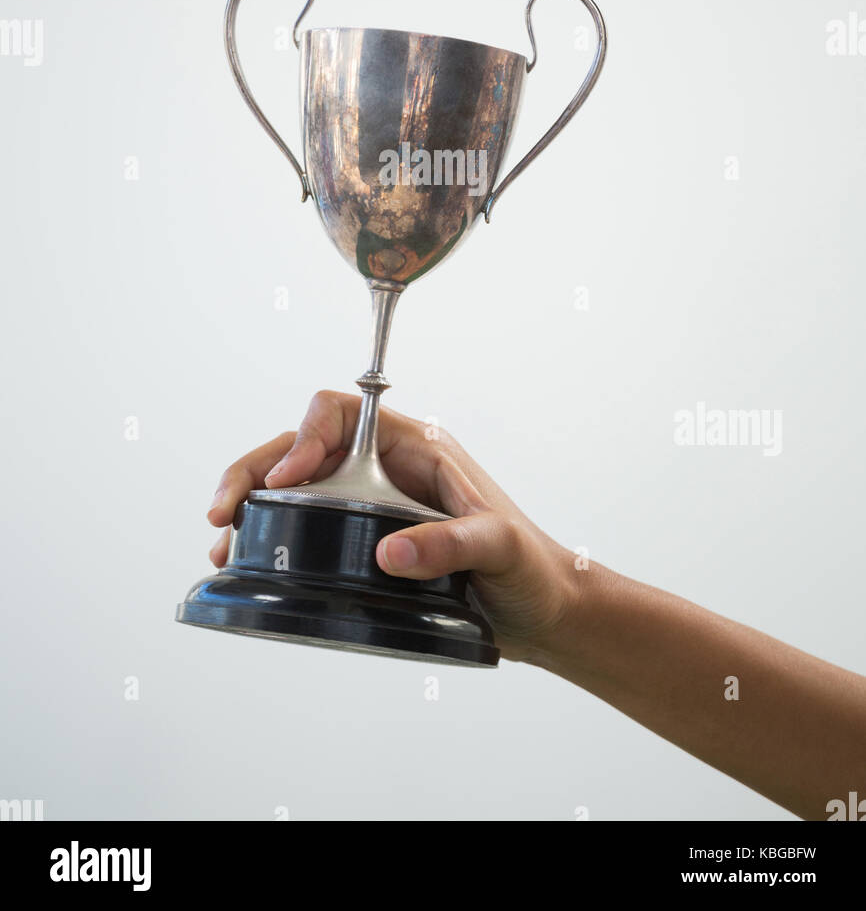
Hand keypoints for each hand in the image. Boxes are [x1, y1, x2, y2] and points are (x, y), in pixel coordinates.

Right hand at [206, 389, 580, 661]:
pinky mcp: (361, 538)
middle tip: (223, 511)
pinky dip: (270, 533)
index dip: (305, 437)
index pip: (343, 414)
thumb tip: (390, 551)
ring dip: (253, 503)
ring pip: (294, 484)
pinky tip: (246, 557)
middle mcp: (385, 467)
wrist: (541, 613)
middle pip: (304, 446)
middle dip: (257, 469)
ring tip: (222, 539)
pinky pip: (304, 522)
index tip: (286, 480)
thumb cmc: (530, 570)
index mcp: (415, 447)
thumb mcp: (499, 548)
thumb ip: (451, 544)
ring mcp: (370, 502)